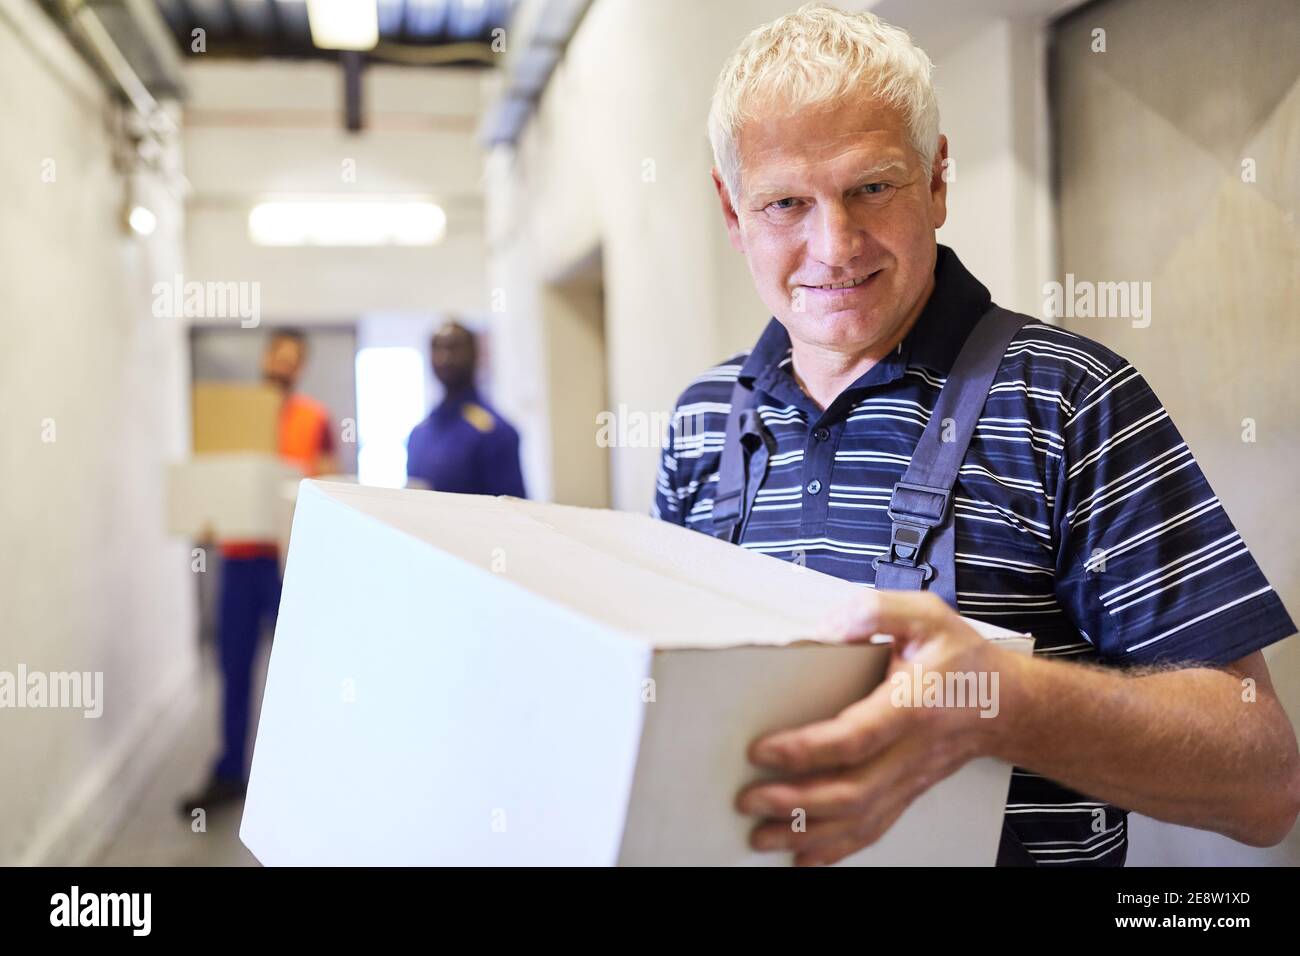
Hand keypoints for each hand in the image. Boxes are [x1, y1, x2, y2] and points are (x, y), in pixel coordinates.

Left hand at [736, 590, 1012, 864]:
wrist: (1007, 703)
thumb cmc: (963, 659)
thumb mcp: (925, 614)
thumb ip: (875, 612)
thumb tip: (826, 629)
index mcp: (914, 705)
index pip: (856, 736)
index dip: (808, 748)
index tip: (764, 750)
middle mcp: (913, 750)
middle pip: (853, 791)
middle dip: (797, 802)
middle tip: (750, 800)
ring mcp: (911, 777)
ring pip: (860, 819)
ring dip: (808, 833)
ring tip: (763, 835)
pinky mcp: (907, 791)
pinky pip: (873, 828)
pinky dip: (837, 849)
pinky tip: (805, 856)